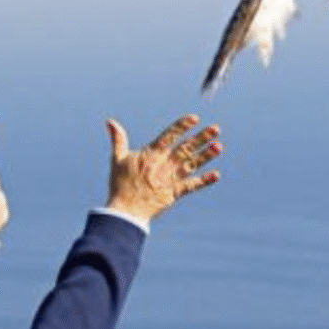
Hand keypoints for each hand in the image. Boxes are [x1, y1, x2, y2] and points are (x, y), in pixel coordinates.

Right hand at [104, 115, 220, 223]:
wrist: (125, 211)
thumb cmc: (120, 184)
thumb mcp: (117, 159)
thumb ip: (117, 139)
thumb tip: (110, 122)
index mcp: (151, 154)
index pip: (169, 135)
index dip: (182, 126)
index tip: (195, 118)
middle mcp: (164, 164)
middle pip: (185, 148)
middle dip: (201, 137)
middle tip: (216, 128)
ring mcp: (171, 179)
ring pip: (192, 164)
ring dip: (206, 155)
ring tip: (219, 146)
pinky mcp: (174, 193)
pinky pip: (192, 186)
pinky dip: (204, 181)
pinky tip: (216, 175)